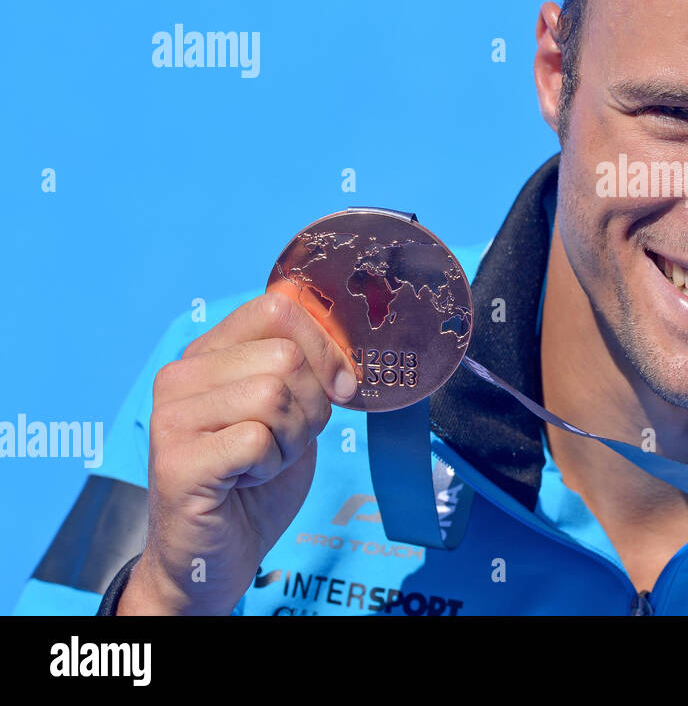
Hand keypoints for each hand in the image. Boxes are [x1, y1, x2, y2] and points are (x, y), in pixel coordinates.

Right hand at [117, 290, 356, 614]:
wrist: (219, 551)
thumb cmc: (256, 478)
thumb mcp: (292, 409)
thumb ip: (306, 366)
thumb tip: (346, 338)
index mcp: (210, 351)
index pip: (279, 306)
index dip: (325, 346)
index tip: (339, 386)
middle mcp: (181, 374)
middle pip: (285, 355)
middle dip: (312, 406)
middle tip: (287, 440)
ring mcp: (171, 416)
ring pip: (274, 394)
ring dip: (292, 438)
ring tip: (266, 459)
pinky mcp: (176, 460)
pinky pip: (256, 439)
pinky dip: (271, 464)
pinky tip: (247, 479)